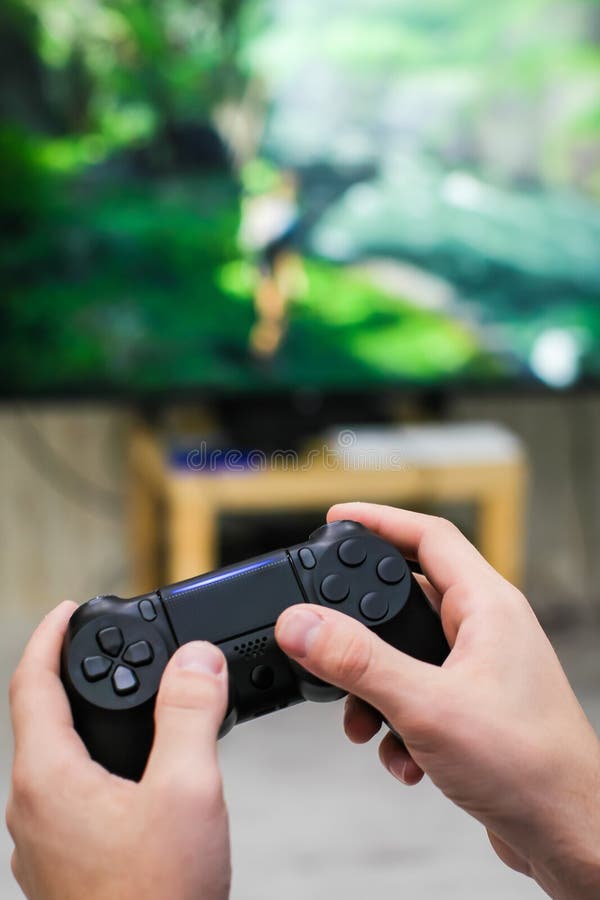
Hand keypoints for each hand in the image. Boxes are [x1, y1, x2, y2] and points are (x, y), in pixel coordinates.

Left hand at [6, 602, 230, 899]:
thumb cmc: (156, 899)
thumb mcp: (188, 791)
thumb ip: (190, 715)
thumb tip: (195, 658)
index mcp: (48, 778)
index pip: (30, 683)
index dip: (50, 635)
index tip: (70, 609)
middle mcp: (31, 808)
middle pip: (41, 720)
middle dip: (72, 677)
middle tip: (108, 651)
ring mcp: (42, 842)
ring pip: (54, 762)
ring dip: (85, 724)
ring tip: (130, 706)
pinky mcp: (62, 866)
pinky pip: (68, 797)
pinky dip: (94, 766)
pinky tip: (134, 778)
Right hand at [276, 502, 599, 899]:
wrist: (568, 833)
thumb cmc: (529, 767)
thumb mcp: (426, 707)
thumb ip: (358, 662)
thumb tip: (303, 624)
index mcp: (487, 606)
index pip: (429, 535)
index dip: (380, 519)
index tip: (336, 518)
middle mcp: (487, 628)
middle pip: (411, 595)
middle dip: (363, 624)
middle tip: (325, 630)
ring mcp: (482, 667)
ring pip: (409, 653)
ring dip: (376, 686)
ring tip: (363, 721)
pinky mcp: (476, 705)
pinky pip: (420, 693)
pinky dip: (399, 720)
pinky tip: (401, 757)